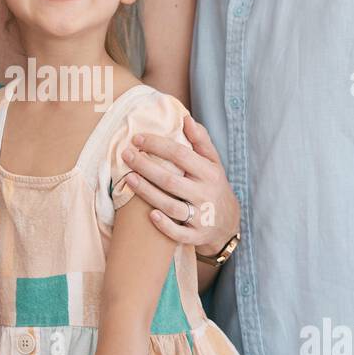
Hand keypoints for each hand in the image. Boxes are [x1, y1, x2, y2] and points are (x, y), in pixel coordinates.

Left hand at [120, 115, 238, 254]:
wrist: (228, 222)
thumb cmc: (213, 185)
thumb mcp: (213, 162)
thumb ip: (200, 140)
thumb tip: (185, 118)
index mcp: (209, 172)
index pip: (180, 155)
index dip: (157, 145)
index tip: (137, 139)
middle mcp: (205, 193)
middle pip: (170, 180)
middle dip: (145, 166)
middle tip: (125, 155)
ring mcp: (201, 216)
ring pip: (170, 205)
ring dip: (147, 193)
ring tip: (128, 178)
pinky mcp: (196, 236)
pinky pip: (178, 233)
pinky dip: (165, 225)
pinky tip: (150, 214)